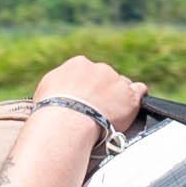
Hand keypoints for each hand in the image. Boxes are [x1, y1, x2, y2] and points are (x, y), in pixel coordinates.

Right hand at [33, 56, 147, 147]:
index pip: (85, 71)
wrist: (67, 122)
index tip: (83, 98)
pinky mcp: (130, 96)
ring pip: (122, 85)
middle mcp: (99, 68)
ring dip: (118, 96)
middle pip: (105, 77)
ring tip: (111, 114)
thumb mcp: (45, 89)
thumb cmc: (51, 110)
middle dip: (101, 91)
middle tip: (95, 110)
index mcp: (78, 64)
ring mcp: (116, 81)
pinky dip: (137, 98)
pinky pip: (140, 91)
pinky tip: (131, 107)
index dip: (85, 86)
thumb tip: (61, 90)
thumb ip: (59, 84)